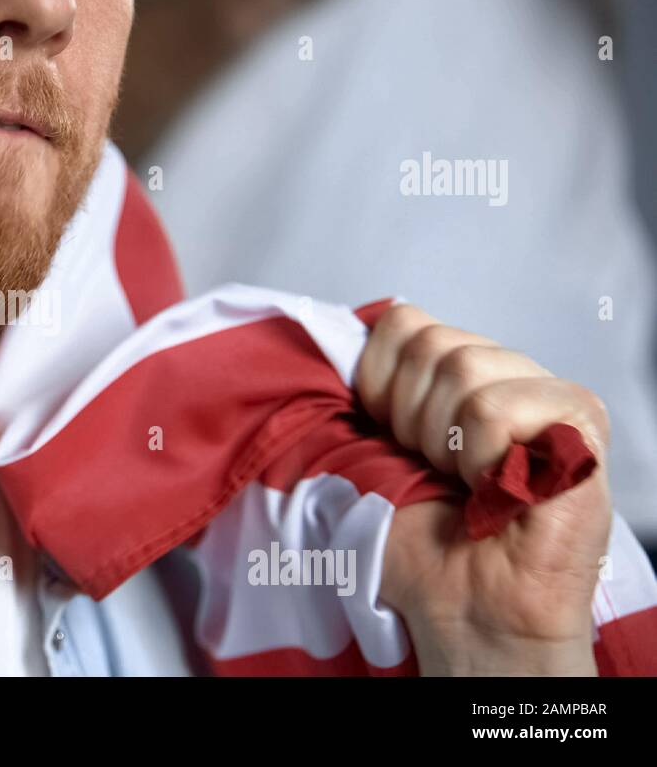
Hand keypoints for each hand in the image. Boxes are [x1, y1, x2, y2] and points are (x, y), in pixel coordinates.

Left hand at [355, 304, 610, 674]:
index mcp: (458, 370)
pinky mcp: (582, 427)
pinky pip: (496, 409)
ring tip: (467, 483)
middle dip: (410, 419)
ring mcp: (549, 395)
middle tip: (434, 471)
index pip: (403, 321)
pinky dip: (480, 458)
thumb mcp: (366, 451)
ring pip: (463, 370)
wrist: (461, 605)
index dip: (380, 385)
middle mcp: (508, 372)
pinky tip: (498, 491)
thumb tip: (344, 335)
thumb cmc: (417, 539)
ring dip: (444, 442)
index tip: (391, 441)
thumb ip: (360, 390)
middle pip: (430, 342)